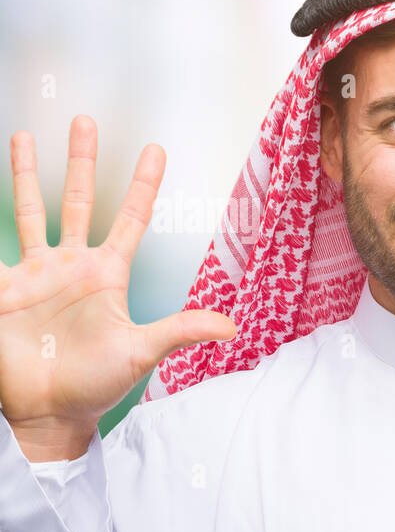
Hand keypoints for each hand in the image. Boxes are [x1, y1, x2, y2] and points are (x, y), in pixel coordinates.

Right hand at [0, 115, 234, 459]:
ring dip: (28, 173)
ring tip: (27, 133)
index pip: (130, 218)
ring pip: (31, 210)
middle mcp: (71, 265)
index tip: (156, 148)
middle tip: (84, 118)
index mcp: (107, 274)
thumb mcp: (142, 353)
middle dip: (80, 160)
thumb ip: (180, 331)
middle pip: (76, 199)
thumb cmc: (95, 385)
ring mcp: (34, 273)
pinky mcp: (2, 288)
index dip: (142, 184)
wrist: (48, 413)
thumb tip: (233, 327)